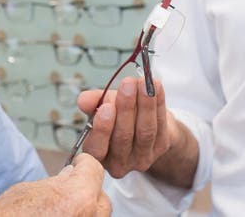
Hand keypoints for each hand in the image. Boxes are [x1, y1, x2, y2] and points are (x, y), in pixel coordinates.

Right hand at [0, 153, 109, 216]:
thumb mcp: (26, 191)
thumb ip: (54, 183)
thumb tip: (66, 178)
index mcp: (78, 196)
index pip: (94, 169)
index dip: (83, 165)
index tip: (77, 165)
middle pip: (100, 197)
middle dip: (86, 190)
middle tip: (67, 188)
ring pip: (96, 216)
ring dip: (83, 210)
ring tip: (60, 209)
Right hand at [76, 76, 196, 186]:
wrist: (142, 120)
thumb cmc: (116, 114)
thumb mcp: (101, 106)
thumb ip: (92, 102)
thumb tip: (83, 100)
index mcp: (98, 154)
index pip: (97, 148)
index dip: (102, 129)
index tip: (107, 106)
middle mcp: (119, 162)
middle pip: (123, 137)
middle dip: (126, 108)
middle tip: (127, 84)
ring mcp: (142, 158)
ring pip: (145, 131)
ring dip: (145, 104)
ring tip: (143, 82)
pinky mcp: (161, 148)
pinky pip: (160, 124)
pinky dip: (159, 102)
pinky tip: (156, 85)